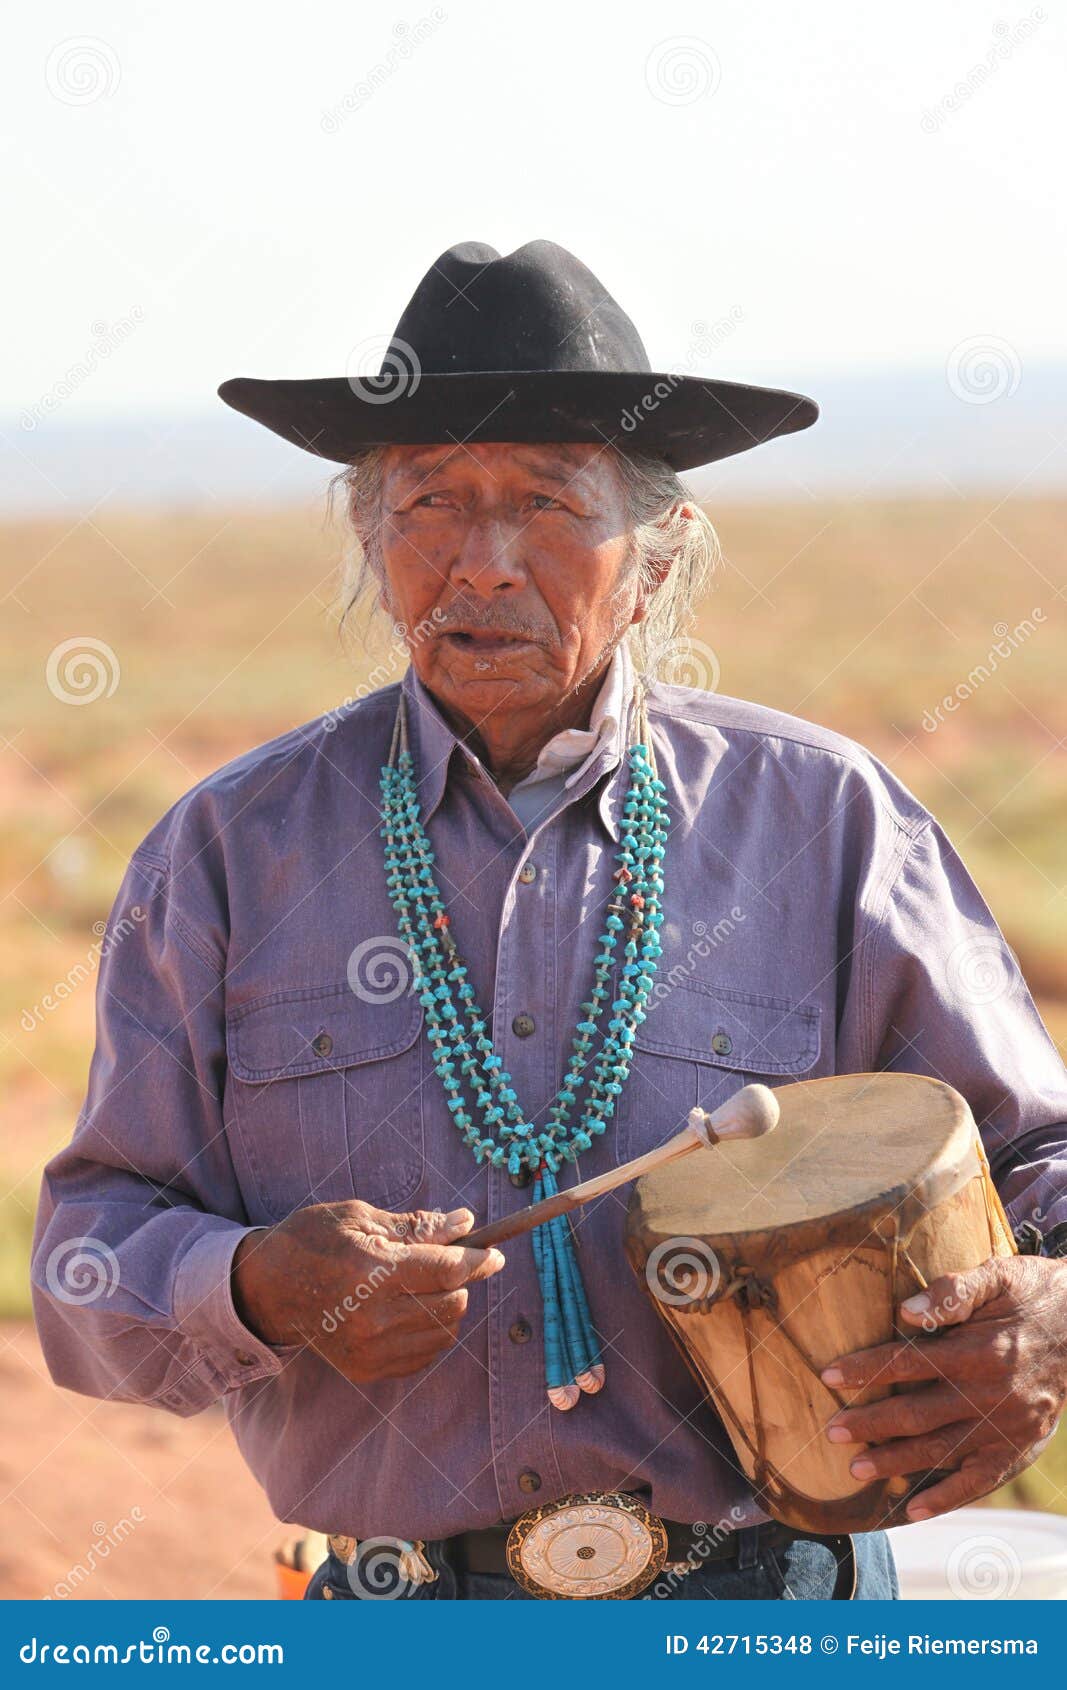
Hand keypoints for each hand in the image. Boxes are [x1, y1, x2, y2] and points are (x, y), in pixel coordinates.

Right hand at [232, 1199, 504, 1383]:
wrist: (266, 1287)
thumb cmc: (312, 1239)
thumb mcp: (361, 1217)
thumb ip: (418, 1226)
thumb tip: (466, 1222)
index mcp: (370, 1272)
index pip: (446, 1270)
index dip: (478, 1260)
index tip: (494, 1254)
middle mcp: (371, 1318)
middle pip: (451, 1304)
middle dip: (461, 1281)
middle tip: (450, 1262)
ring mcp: (368, 1350)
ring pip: (443, 1332)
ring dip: (448, 1307)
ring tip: (424, 1286)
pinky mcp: (365, 1370)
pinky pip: (423, 1356)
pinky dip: (430, 1333)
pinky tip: (411, 1311)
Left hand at [819, 1254, 1066, 1519]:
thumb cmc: (1033, 1294)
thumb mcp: (998, 1276)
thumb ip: (953, 1292)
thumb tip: (906, 1312)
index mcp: (980, 1350)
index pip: (909, 1363)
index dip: (867, 1370)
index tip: (829, 1376)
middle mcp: (991, 1394)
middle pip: (919, 1413)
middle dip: (871, 1424)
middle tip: (832, 1432)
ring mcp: (1005, 1427)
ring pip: (942, 1450)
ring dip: (896, 1463)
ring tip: (856, 1470)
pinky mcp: (1018, 1448)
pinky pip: (978, 1481)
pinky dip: (946, 1498)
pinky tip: (913, 1510)